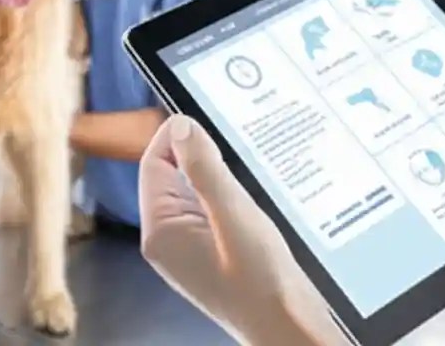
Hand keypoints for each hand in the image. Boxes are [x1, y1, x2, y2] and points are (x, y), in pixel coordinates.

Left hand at [139, 115, 346, 345]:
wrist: (290, 331)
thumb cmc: (263, 286)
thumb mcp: (235, 217)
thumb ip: (205, 169)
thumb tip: (181, 126)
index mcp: (161, 232)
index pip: (154, 163)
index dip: (177, 136)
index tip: (207, 119)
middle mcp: (169, 240)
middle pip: (174, 174)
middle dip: (203, 157)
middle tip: (239, 149)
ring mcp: (190, 248)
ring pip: (197, 191)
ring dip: (222, 178)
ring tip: (251, 180)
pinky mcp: (212, 253)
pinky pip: (214, 211)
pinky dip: (232, 198)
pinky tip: (257, 202)